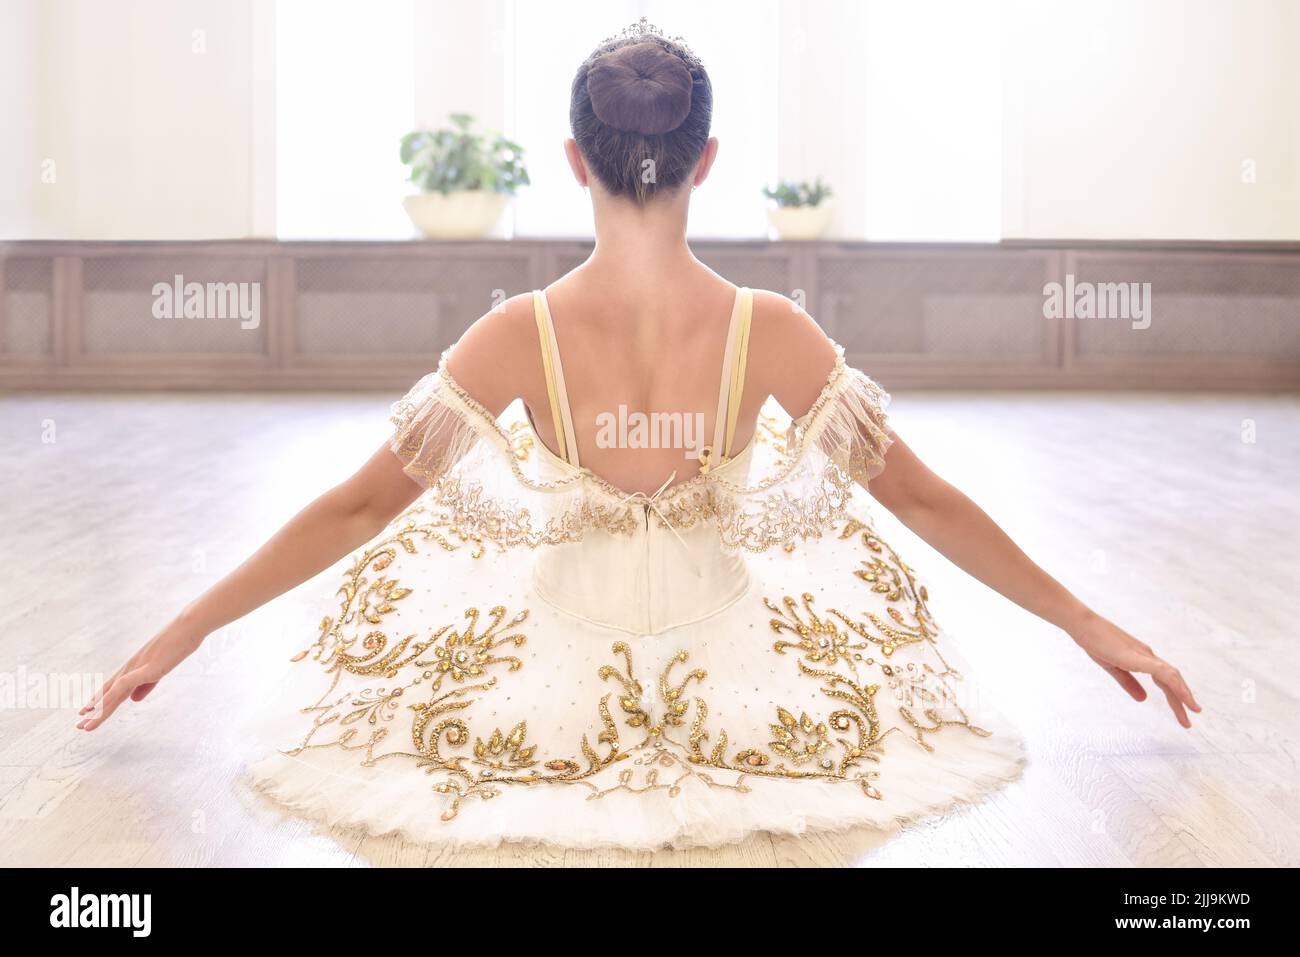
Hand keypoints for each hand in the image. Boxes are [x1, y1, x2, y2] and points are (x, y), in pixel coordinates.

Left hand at [77, 621, 203, 730]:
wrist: (189, 626)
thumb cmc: (179, 644)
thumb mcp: (162, 668)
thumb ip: (147, 684)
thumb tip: (133, 700)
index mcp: (135, 667)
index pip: (112, 687)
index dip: (99, 700)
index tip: (85, 713)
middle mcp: (130, 667)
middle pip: (108, 693)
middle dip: (94, 711)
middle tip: (78, 725)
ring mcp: (137, 667)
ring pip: (113, 692)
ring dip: (99, 710)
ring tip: (85, 725)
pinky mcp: (146, 668)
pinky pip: (124, 684)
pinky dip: (109, 696)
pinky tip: (99, 707)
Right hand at [1068, 611, 1200, 727]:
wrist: (1083, 625)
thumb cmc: (1095, 642)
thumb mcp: (1113, 667)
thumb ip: (1128, 683)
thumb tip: (1143, 699)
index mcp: (1142, 659)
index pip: (1165, 680)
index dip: (1176, 697)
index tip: (1183, 713)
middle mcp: (1148, 656)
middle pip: (1172, 680)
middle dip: (1182, 701)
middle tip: (1188, 722)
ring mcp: (1144, 655)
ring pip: (1171, 676)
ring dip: (1183, 695)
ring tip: (1192, 711)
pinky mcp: (1137, 656)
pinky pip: (1161, 671)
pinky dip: (1174, 684)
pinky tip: (1182, 696)